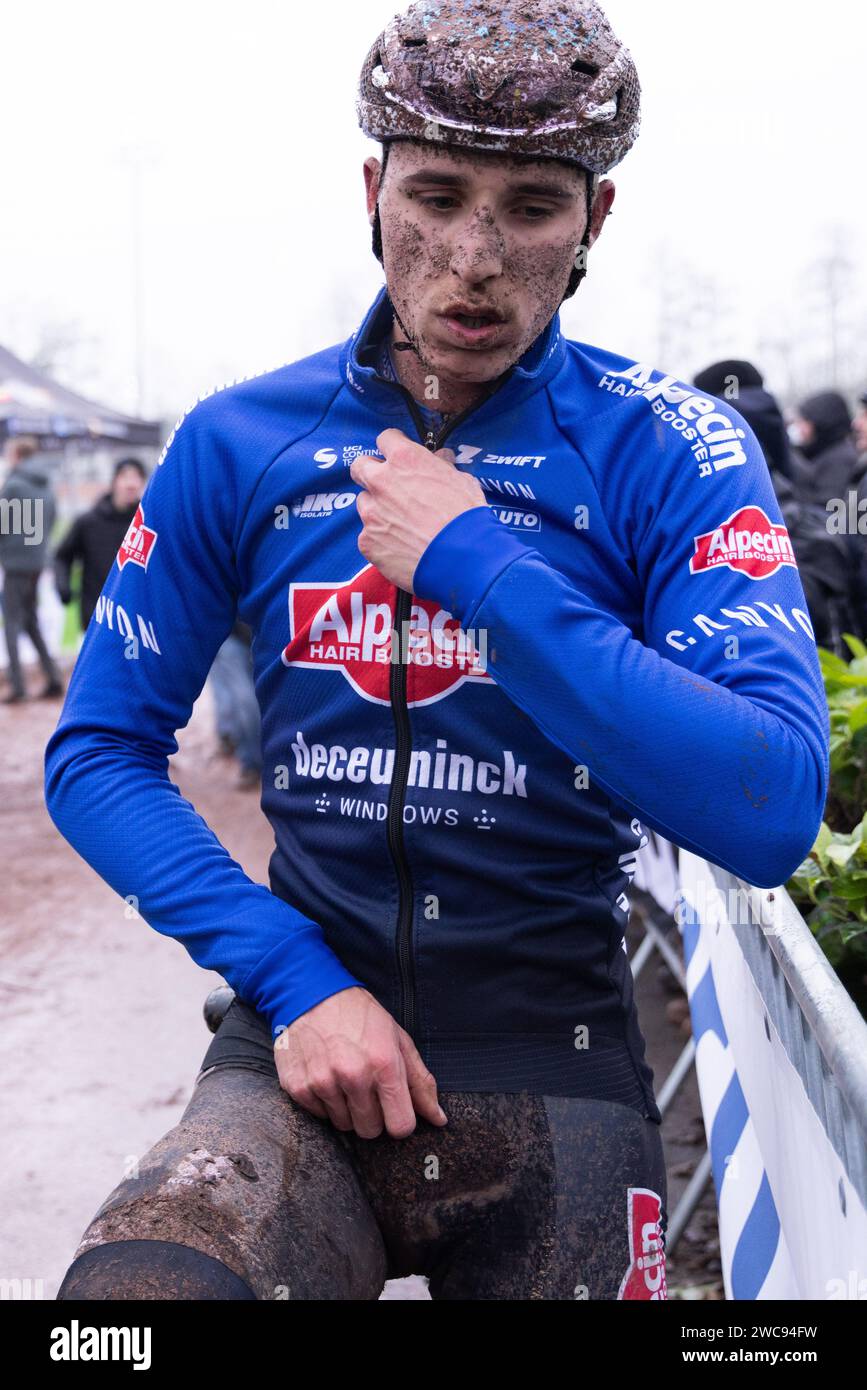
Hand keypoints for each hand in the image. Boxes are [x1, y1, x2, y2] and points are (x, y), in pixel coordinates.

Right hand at [274, 986, 447, 1138]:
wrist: (312, 993)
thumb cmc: (360, 1017)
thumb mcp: (398, 1040)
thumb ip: (420, 1082)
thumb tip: (439, 1119)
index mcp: (384, 1064)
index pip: (401, 1126)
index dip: (400, 1121)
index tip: (394, 1109)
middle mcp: (353, 1076)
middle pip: (371, 1131)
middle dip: (373, 1116)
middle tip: (367, 1090)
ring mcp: (323, 1082)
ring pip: (344, 1126)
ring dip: (347, 1109)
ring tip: (344, 1079)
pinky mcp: (298, 1087)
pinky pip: (319, 1116)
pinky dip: (324, 1103)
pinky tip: (325, 1076)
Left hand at [350, 427, 486, 590]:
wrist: (461, 560)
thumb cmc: (466, 518)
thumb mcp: (462, 481)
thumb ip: (443, 467)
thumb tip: (441, 459)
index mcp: (405, 460)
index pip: (386, 439)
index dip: (393, 446)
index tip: (397, 454)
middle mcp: (381, 482)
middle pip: (360, 466)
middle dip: (371, 473)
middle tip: (388, 486)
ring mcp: (371, 513)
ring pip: (364, 503)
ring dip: (377, 508)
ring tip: (400, 524)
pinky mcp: (367, 541)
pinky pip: (368, 535)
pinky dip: (381, 539)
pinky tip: (400, 546)